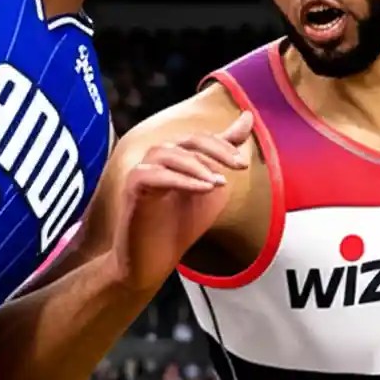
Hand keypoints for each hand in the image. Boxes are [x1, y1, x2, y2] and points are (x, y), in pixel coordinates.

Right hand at [114, 111, 253, 290]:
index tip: (243, 163)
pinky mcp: (132, 187)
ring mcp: (143, 170)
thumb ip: (226, 154)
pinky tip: (203, 190)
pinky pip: (155, 175)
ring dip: (198, 166)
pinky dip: (182, 180)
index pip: (201, 138)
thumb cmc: (180, 225)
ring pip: (169, 153)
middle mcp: (158, 158)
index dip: (224, 145)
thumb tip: (247, 117)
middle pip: (188, 141)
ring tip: (219, 184)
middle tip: (238, 167)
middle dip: (217, 151)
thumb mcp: (214, 187)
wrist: (154, 262)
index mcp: (177, 156)